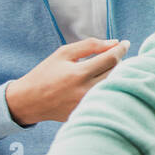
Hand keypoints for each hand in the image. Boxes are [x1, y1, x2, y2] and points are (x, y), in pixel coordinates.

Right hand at [6, 38, 129, 125]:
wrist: (29, 101)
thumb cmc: (46, 74)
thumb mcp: (64, 54)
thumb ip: (90, 46)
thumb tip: (114, 43)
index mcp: (79, 73)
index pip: (111, 59)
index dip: (121, 49)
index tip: (125, 43)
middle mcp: (86, 91)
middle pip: (117, 73)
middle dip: (119, 61)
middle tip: (114, 55)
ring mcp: (88, 104)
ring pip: (114, 85)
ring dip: (117, 74)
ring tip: (108, 67)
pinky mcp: (88, 112)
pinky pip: (107, 96)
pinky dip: (109, 86)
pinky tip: (102, 81)